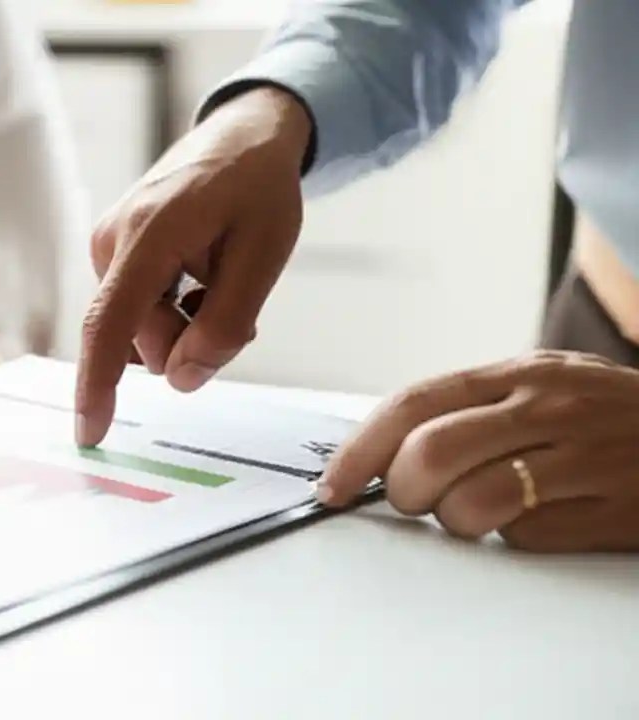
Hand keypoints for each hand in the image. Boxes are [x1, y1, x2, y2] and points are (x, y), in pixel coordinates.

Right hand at [75, 86, 311, 444]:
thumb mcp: (263, 258)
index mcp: (147, 236)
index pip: (109, 325)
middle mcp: (111, 242)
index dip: (97, 386)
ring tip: (220, 279)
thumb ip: (225, 325)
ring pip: (141, 327)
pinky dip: (173, 309)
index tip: (90, 435)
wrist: (243, 134)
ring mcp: (106, 245)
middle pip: (140, 337)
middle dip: (188, 340)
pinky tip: (200, 276)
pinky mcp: (111, 250)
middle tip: (237, 303)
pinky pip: (138, 307)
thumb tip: (182, 380)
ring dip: (184, 324)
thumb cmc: (258, 189)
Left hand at [317, 351, 638, 551]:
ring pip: (471, 504)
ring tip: (479, 511)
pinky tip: (539, 519)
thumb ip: (470, 405)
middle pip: (429, 455)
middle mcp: (548, 407)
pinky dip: (514, 540)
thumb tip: (382, 446)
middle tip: (415, 500)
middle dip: (402, 490)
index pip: (413, 405)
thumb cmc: (610, 415)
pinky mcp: (613, 510)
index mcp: (519, 373)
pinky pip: (526, 539)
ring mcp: (584, 458)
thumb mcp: (545, 384)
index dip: (361, 450)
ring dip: (456, 522)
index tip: (333, 486)